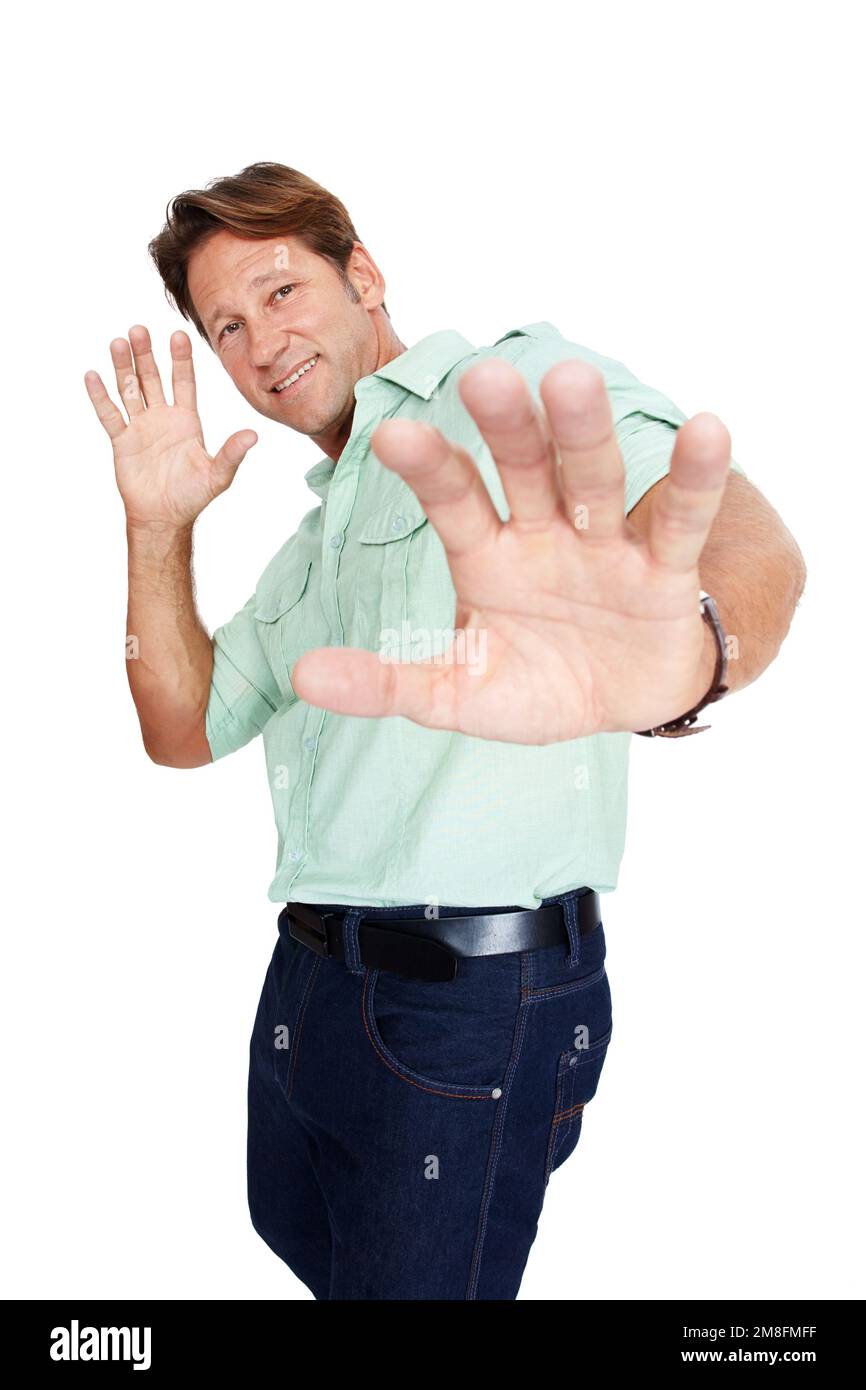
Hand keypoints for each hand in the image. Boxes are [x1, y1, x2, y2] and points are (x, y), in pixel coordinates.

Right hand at [85, 326, 256, 528]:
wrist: (164, 517)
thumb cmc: (192, 496)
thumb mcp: (218, 475)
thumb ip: (232, 453)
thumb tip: (253, 435)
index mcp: (187, 420)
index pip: (184, 382)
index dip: (181, 360)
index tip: (178, 335)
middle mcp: (163, 417)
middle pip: (152, 378)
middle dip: (146, 355)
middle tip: (139, 330)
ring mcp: (141, 427)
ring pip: (130, 389)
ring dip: (123, 367)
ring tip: (118, 343)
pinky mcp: (122, 441)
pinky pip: (109, 415)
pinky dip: (100, 396)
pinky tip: (92, 375)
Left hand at [292, 356, 731, 743]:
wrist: (623, 703)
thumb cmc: (536, 685)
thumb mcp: (460, 694)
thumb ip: (389, 683)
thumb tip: (303, 677)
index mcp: (486, 555)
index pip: (453, 501)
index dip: (428, 468)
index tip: (392, 432)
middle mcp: (543, 533)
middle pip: (524, 471)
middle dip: (508, 428)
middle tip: (487, 377)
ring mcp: (605, 545)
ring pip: (593, 481)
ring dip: (584, 434)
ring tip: (572, 381)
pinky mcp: (665, 569)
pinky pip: (680, 521)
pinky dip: (694, 481)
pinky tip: (707, 430)